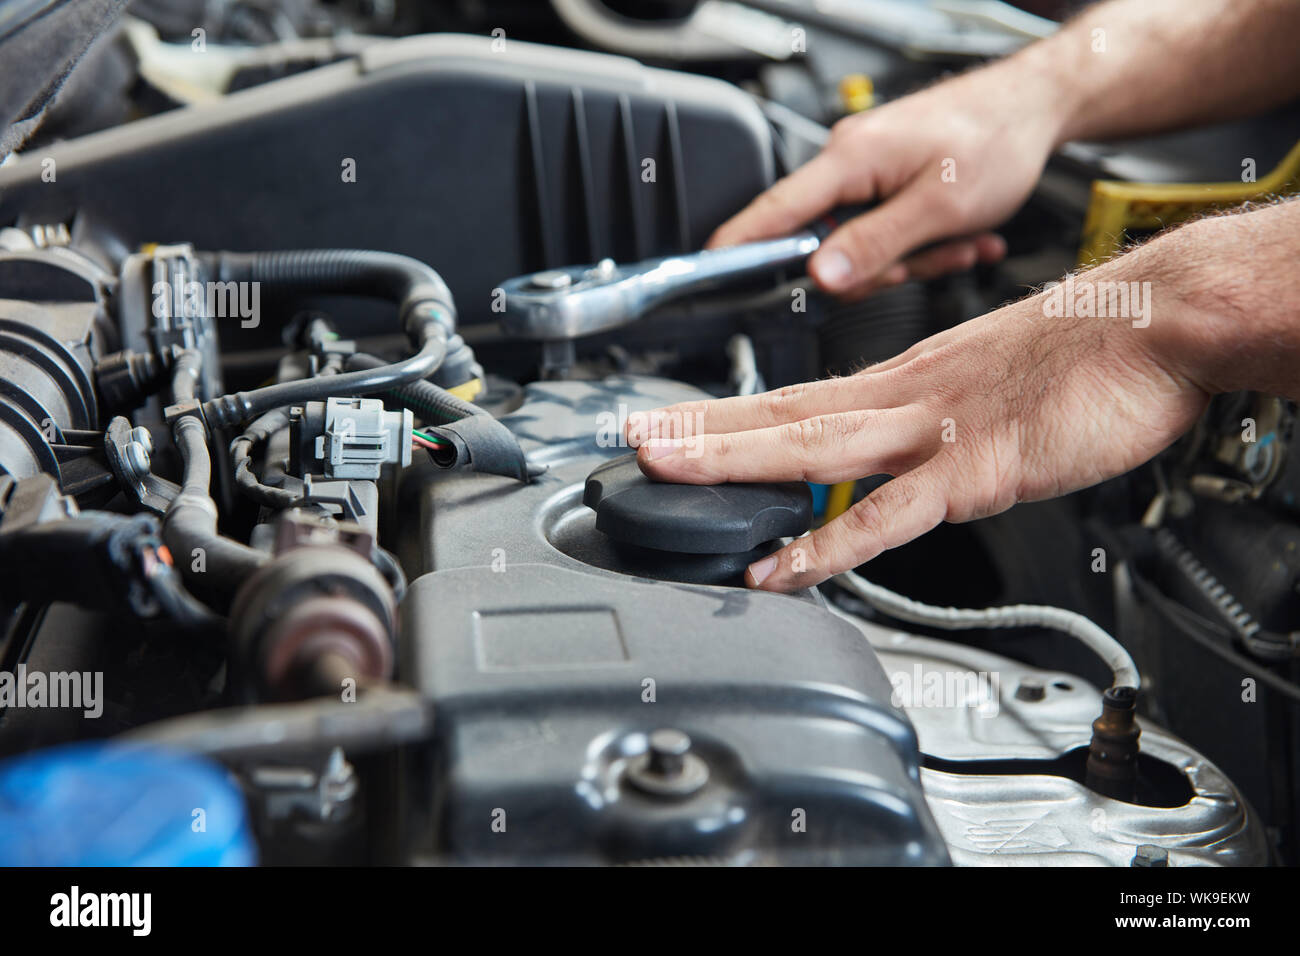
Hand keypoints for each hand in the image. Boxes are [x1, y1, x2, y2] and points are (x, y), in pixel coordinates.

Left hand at [625, 236, 1217, 592]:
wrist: (1155, 323)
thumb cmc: (1082, 355)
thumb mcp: (985, 383)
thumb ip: (932, 423)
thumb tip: (896, 459)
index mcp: (903, 382)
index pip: (792, 400)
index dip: (724, 416)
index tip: (670, 422)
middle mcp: (901, 400)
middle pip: (779, 416)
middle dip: (697, 430)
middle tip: (629, 436)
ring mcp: (931, 433)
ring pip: (809, 447)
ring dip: (729, 458)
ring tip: (661, 462)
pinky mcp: (973, 470)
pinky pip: (886, 516)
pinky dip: (827, 544)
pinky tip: (779, 568)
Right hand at [707, 64, 1065, 296]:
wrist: (1039, 106)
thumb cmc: (996, 139)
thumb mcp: (938, 208)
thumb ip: (875, 244)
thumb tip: (821, 274)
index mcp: (849, 161)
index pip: (774, 212)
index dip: (738, 246)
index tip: (710, 270)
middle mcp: (850, 162)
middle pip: (826, 244)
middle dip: (878, 265)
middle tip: (924, 257)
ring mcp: (869, 171)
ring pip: (863, 244)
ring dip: (913, 255)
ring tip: (957, 240)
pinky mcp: (889, 179)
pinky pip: (887, 229)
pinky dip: (924, 241)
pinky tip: (961, 235)